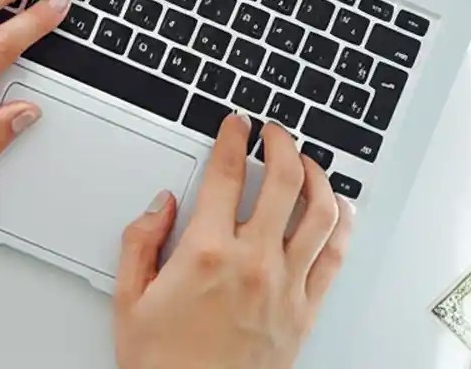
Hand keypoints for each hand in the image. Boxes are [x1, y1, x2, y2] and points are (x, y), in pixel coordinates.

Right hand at [114, 115, 353, 368]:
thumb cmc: (164, 367)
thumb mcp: (128, 301)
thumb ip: (139, 243)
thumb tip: (160, 204)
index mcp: (206, 253)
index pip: (227, 175)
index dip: (233, 139)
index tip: (236, 126)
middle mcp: (253, 262)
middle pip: (283, 180)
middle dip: (282, 143)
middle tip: (275, 132)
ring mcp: (285, 285)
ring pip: (320, 212)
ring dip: (318, 175)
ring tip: (308, 161)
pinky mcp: (306, 310)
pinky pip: (335, 255)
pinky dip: (342, 223)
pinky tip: (337, 207)